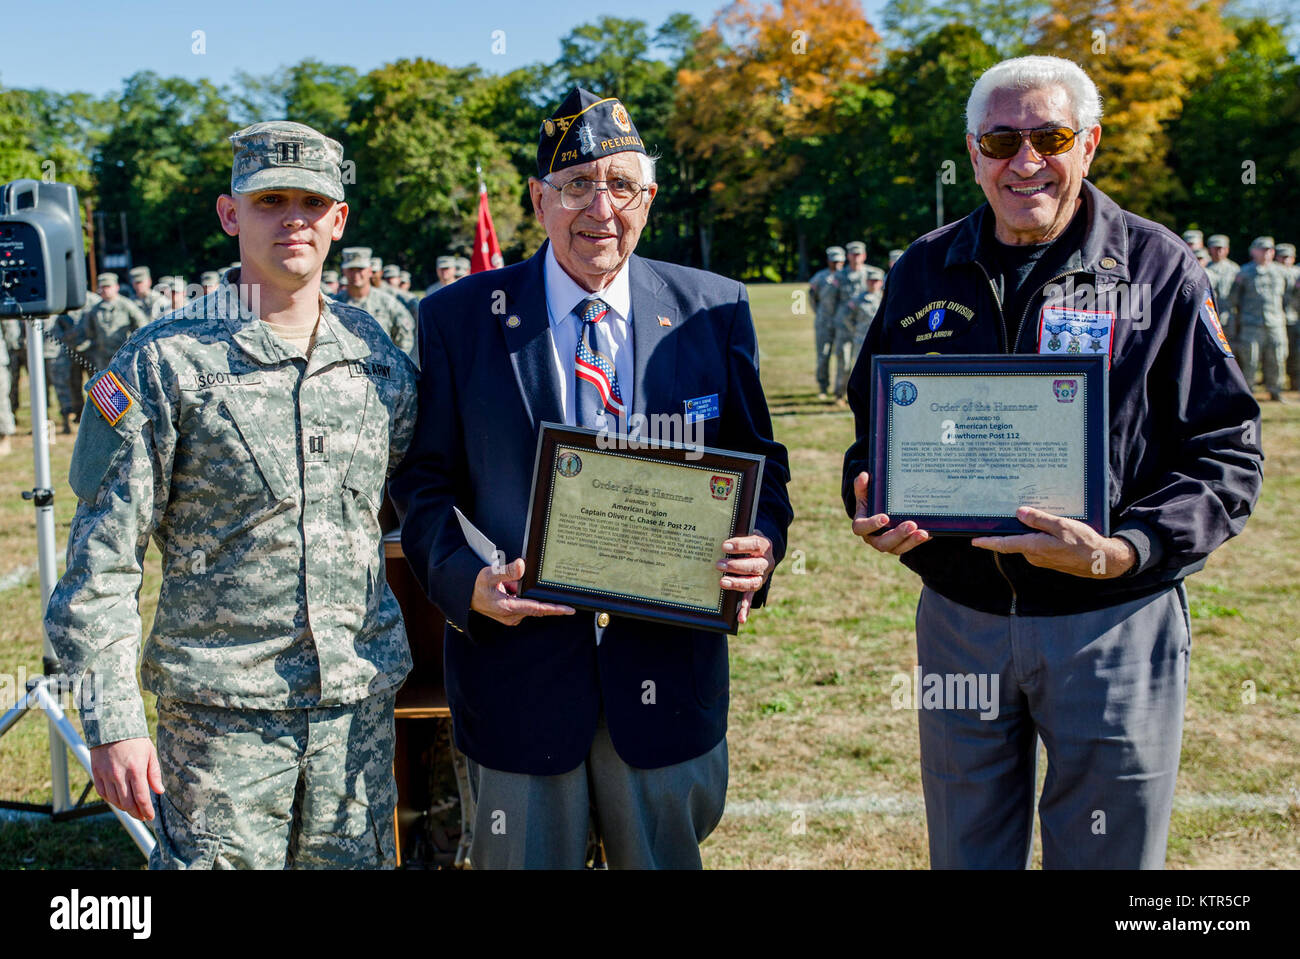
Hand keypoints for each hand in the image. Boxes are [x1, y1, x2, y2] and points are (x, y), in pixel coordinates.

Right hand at [90, 737, 163, 821]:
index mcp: (136, 769)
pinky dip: (111, 800)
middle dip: (136, 813)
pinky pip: (103, 793)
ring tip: (132, 810)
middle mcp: (119, 774)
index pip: (141, 797)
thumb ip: (154, 773)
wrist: (112, 726)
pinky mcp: (96, 773)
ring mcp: (106, 775)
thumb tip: (159, 791)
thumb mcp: (150, 753)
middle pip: (127, 803)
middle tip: (142, 816)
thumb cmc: (135, 740)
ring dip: (124, 809)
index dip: (146, 810)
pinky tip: (118, 801)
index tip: (150, 816)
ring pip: (115, 800)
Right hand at [470, 557, 574, 625]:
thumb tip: (521, 565)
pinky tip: (507, 588)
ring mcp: (513, 617)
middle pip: (535, 604)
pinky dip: (520, 593)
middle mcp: (513, 616)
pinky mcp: (513, 614)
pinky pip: (523, 602)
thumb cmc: (477, 586)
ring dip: (522, 591)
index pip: (538, 609)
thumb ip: (507, 571)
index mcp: (508, 608)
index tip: (569, 609)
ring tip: (504, 585)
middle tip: (525, 585)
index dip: (555, 609)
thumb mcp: (489, 574)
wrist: (467, 596)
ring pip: (528, 602)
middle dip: (533, 593)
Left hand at [716, 532, 774, 624]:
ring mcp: (762, 577)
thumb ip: (737, 533)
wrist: (764, 550)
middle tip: (719, 565)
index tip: (724, 546)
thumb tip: (717, 532)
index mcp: (764, 546)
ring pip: (753, 583)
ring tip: (722, 582)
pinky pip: (751, 598)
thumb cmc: (749, 540)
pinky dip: (745, 609)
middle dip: (735, 566)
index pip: (754, 545)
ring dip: (738, 584)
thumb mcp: (747, 532)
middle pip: (754, 566)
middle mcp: (766, 562)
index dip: (740, 546)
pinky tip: (740, 618)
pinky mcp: (756, 587)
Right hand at [849, 471, 930, 555]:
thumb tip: (864, 476)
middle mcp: (873, 539)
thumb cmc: (872, 503)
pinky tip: (929, 532)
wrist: (881, 513)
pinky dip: (918, 540)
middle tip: (911, 525)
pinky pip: (910, 546)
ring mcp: (888, 545)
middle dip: (898, 535)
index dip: (872, 524)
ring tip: (923, 533)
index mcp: (862, 526)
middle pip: (882, 543)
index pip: (861, 528)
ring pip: (898, 548)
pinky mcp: (901, 546)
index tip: (885, 517)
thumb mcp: (866, 494)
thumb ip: (862, 486)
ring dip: (911, 541)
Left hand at [971, 506, 1135, 577]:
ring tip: (1027, 517)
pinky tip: (1044, 528)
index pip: (1005, 544)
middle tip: (1000, 517)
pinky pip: (1037, 546)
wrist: (1101, 561)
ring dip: (1025, 532)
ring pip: (1027, 543)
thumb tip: (1019, 513)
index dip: (988, 542)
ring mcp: (1042, 559)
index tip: (974, 541)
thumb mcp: (1061, 526)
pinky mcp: (1049, 559)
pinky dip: (1036, 537)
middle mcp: (1034, 555)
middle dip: (1008, 531)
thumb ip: (1039, 519)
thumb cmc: (1084, 543)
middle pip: (1015, 541)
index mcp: (1034, 547)